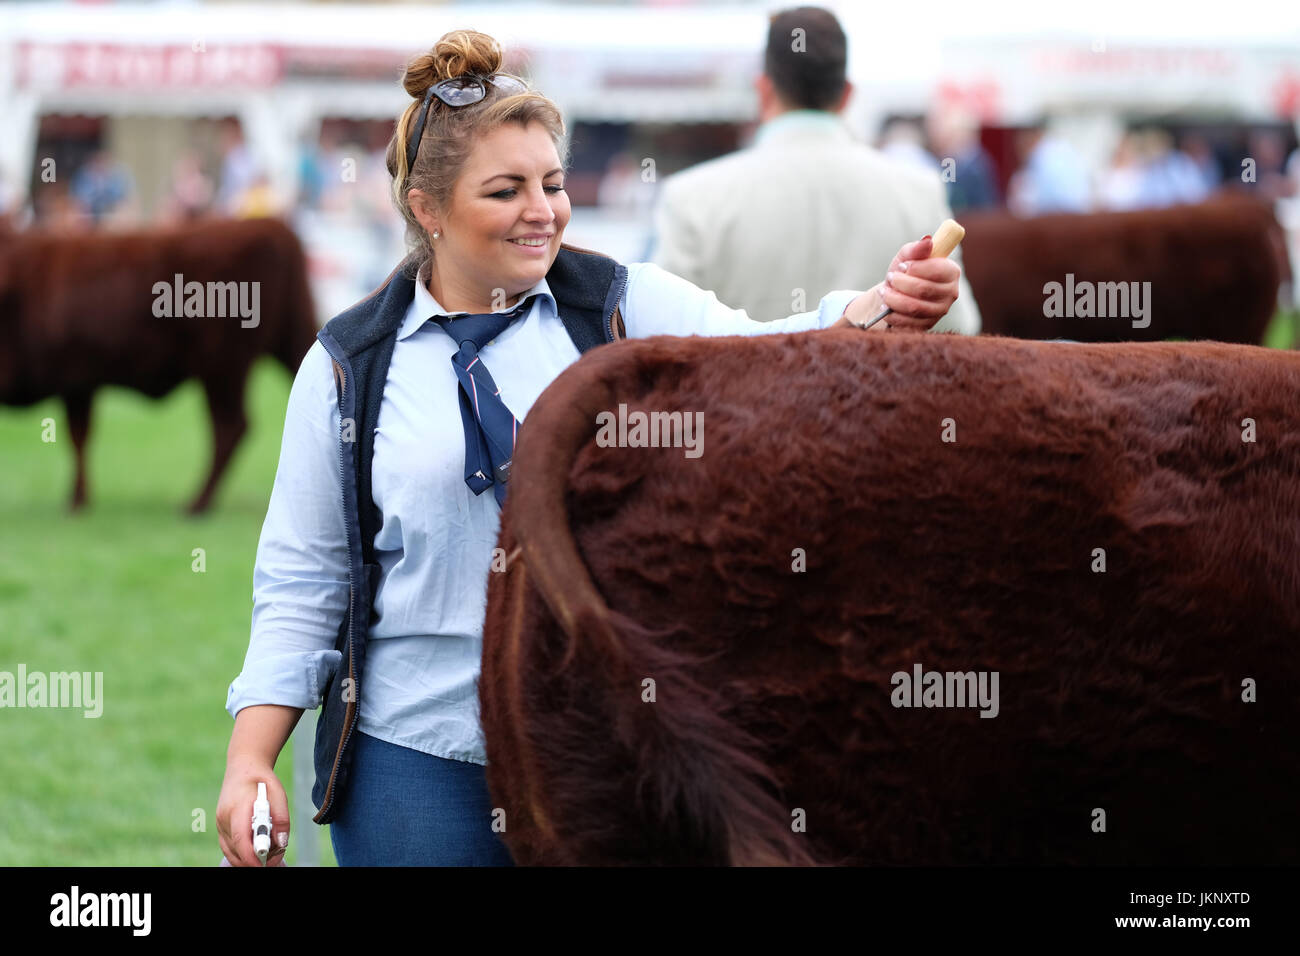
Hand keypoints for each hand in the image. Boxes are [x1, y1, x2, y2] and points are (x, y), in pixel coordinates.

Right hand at [217, 758, 289, 866]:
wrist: (243, 767)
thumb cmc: (261, 780)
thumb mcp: (278, 793)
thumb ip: (281, 818)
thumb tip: (281, 842)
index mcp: (237, 807)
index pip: (241, 838)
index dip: (251, 856)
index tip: (264, 865)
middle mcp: (224, 818)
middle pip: (236, 849)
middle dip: (254, 861)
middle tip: (275, 860)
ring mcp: (220, 824)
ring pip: (231, 852)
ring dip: (248, 858)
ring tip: (270, 853)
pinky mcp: (221, 828)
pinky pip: (229, 848)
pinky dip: (242, 854)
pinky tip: (258, 851)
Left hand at [840, 236, 960, 331]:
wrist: (894, 294)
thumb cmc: (904, 272)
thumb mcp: (907, 256)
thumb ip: (916, 248)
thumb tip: (927, 241)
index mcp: (951, 272)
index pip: (938, 270)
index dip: (916, 268)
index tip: (901, 266)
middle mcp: (951, 293)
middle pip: (924, 289)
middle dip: (901, 283)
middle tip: (890, 278)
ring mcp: (941, 311)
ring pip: (915, 307)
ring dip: (894, 299)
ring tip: (884, 291)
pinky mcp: (928, 325)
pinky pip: (909, 322)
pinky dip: (893, 314)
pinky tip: (886, 306)